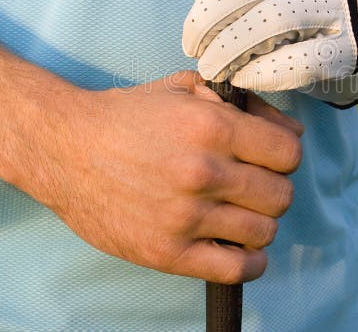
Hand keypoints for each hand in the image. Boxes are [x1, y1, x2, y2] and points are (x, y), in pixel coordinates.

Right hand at [26, 71, 302, 283]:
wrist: (64, 148)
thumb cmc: (127, 116)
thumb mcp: (184, 89)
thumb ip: (241, 103)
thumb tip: (293, 132)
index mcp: (212, 126)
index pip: (289, 154)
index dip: (283, 156)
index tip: (268, 159)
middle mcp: (203, 171)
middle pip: (281, 196)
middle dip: (273, 189)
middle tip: (251, 187)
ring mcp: (186, 216)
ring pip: (263, 232)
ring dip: (259, 224)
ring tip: (238, 214)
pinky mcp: (168, 253)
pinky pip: (237, 269)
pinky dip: (250, 262)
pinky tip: (239, 247)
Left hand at [183, 0, 357, 107]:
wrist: (352, 36)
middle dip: (208, 16)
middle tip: (192, 43)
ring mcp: (338, 7)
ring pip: (272, 20)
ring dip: (229, 47)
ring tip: (211, 66)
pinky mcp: (345, 49)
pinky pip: (299, 60)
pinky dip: (261, 72)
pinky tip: (242, 77)